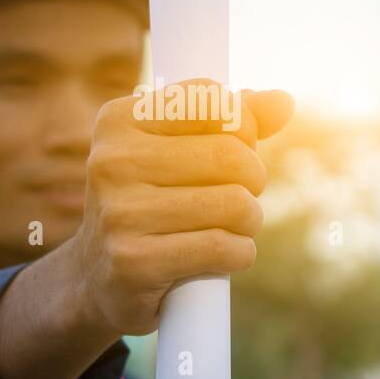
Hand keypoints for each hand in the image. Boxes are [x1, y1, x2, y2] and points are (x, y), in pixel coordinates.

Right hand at [68, 79, 294, 337]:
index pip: (211, 100)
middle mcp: (112, 162)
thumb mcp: (175, 151)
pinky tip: (224, 256)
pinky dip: (240, 254)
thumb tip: (282, 101)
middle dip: (252, 179)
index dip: (242, 126)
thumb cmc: (149, 202)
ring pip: (236, 204)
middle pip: (232, 155)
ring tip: (229, 227)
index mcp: (117, 121)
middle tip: (236, 195)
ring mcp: (120, 214)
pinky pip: (224, 248)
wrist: (97, 278)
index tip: (233, 147)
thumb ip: (229, 122)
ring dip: (248, 221)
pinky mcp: (134, 263)